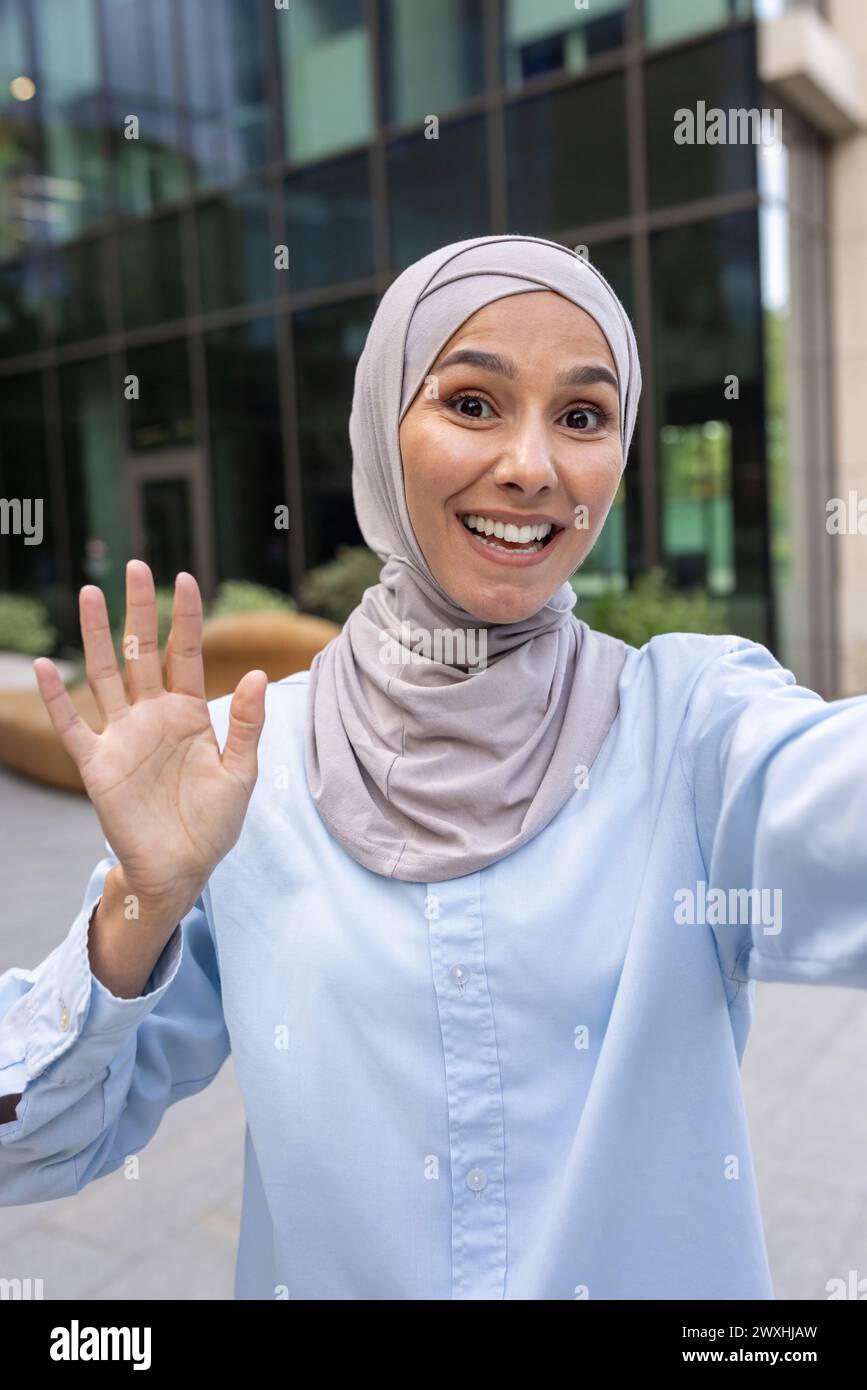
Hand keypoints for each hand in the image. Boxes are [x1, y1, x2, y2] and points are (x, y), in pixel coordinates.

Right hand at [34, 560, 266, 918]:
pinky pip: (74, 725)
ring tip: (88, 594)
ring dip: (96, 636)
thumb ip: (248, 725)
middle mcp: (153, 717)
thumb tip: (261, 675)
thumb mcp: (241, 773)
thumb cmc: (213, 824)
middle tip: (134, 566)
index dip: (186, 618)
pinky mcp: (99, 764)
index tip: (185, 577)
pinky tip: (46, 666)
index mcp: (190, 715)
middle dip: (139, 611)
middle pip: (144, 652)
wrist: (182, 870)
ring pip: (106, 675)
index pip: (187, 655)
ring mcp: (124, 737)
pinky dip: (58, 698)